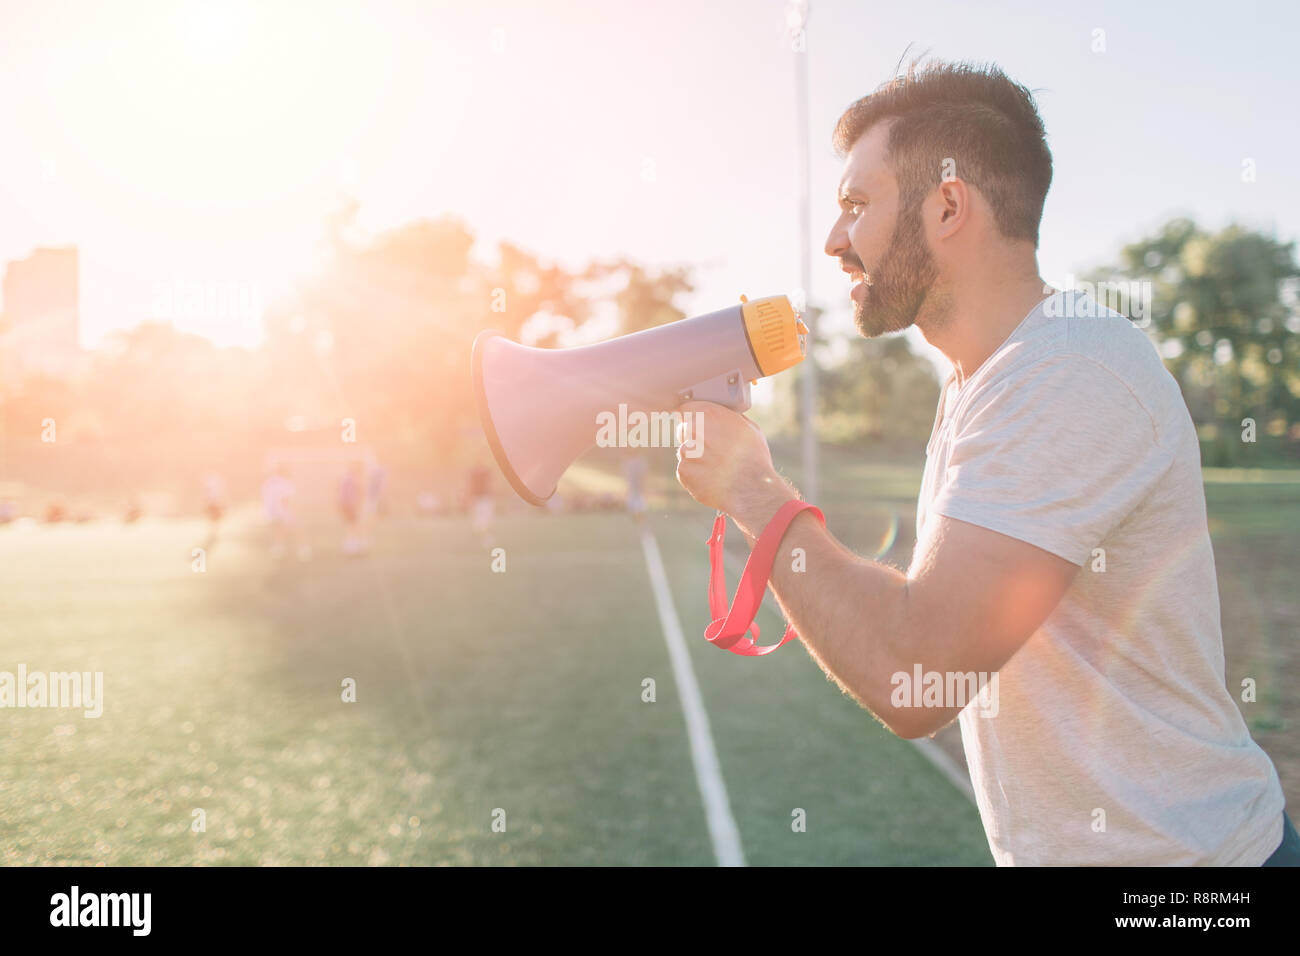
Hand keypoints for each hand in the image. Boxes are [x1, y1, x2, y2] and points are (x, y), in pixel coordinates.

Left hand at [675, 401, 796, 530]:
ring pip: (685, 451)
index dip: (691, 418)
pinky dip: (695, 475)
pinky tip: (711, 478)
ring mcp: (686, 450)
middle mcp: (694, 429)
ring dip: (694, 458)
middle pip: (683, 429)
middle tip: (710, 450)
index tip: (694, 424)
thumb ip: (728, 419)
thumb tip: (721, 416)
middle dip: (693, 438)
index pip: (686, 409)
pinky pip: (685, 470)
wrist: (750, 489)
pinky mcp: (683, 470)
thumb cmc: (754, 458)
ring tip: (715, 467)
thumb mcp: (749, 428)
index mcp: (710, 414)